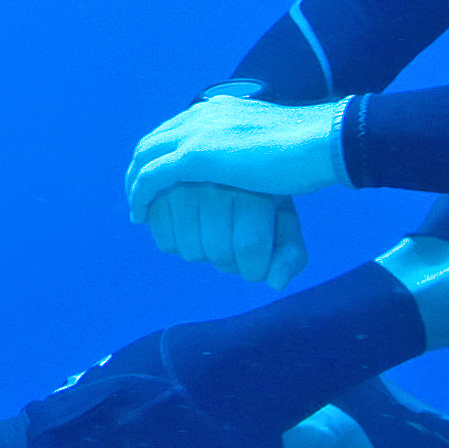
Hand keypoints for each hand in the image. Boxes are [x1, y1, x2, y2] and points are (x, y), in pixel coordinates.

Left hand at [124, 93, 353, 223]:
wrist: (318, 142)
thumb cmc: (306, 148)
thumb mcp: (269, 141)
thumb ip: (248, 147)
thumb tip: (247, 159)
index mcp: (217, 110)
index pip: (174, 130)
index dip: (160, 155)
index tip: (157, 181)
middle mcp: (200, 115)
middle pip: (153, 141)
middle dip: (139, 169)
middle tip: (138, 199)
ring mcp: (196, 133)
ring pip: (145, 157)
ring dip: (135, 185)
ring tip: (137, 211)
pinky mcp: (195, 156)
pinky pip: (152, 177)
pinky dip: (140, 195)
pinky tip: (141, 215)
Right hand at [141, 182, 307, 287]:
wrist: (228, 164)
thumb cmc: (261, 200)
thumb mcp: (284, 223)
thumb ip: (291, 254)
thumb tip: (276, 283)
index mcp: (252, 186)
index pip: (250, 248)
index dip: (255, 269)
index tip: (259, 261)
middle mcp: (218, 181)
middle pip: (219, 253)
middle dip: (229, 262)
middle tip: (236, 242)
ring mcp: (185, 184)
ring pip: (192, 253)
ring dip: (205, 255)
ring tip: (213, 233)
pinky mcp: (157, 191)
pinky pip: (167, 244)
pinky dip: (179, 246)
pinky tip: (191, 227)